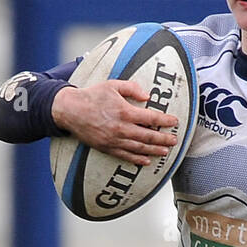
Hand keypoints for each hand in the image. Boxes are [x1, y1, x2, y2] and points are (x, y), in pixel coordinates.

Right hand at [51, 79, 178, 165]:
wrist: (70, 110)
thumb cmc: (92, 96)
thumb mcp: (112, 85)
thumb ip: (132, 88)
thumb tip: (147, 96)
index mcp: (124, 112)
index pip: (151, 118)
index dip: (165, 121)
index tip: (175, 121)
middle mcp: (121, 128)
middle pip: (148, 136)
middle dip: (164, 139)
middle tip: (175, 140)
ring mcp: (114, 140)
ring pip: (139, 148)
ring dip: (154, 150)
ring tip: (166, 151)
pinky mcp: (107, 148)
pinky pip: (125, 156)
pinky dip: (137, 160)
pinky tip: (147, 161)